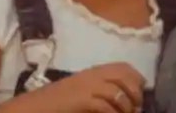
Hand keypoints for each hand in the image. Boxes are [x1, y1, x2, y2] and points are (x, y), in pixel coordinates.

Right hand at [20, 62, 144, 112]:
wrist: (36, 106)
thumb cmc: (58, 102)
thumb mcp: (82, 92)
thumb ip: (100, 91)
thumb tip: (125, 100)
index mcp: (94, 71)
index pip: (124, 67)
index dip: (137, 79)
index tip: (140, 95)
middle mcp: (93, 75)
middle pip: (125, 77)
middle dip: (136, 93)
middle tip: (137, 108)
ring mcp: (87, 87)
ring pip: (118, 93)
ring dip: (127, 108)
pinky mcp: (82, 100)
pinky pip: (106, 106)